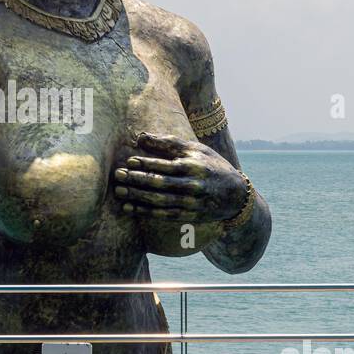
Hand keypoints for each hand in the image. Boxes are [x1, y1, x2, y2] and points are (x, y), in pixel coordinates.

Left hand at [112, 132, 247, 224]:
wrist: (235, 195)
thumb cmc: (211, 165)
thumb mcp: (195, 149)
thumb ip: (167, 143)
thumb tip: (140, 136)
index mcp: (193, 166)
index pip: (165, 165)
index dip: (146, 163)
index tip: (129, 161)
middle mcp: (192, 186)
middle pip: (159, 183)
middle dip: (136, 179)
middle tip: (118, 175)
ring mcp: (190, 203)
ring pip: (158, 200)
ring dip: (136, 196)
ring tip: (119, 191)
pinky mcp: (187, 216)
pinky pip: (162, 215)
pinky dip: (144, 212)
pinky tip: (129, 207)